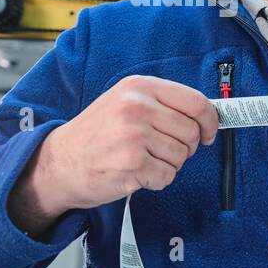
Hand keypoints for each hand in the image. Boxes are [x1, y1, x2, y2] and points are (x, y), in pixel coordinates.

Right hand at [9, 75, 218, 234]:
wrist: (57, 163)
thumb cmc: (97, 134)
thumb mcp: (125, 103)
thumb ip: (164, 104)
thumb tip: (209, 115)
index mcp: (139, 87)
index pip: (196, 102)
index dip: (210, 121)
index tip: (207, 133)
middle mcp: (137, 108)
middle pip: (192, 132)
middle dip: (184, 147)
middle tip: (160, 149)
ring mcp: (134, 136)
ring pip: (182, 156)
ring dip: (168, 164)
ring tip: (142, 159)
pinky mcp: (132, 165)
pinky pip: (168, 176)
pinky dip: (157, 180)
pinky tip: (136, 172)